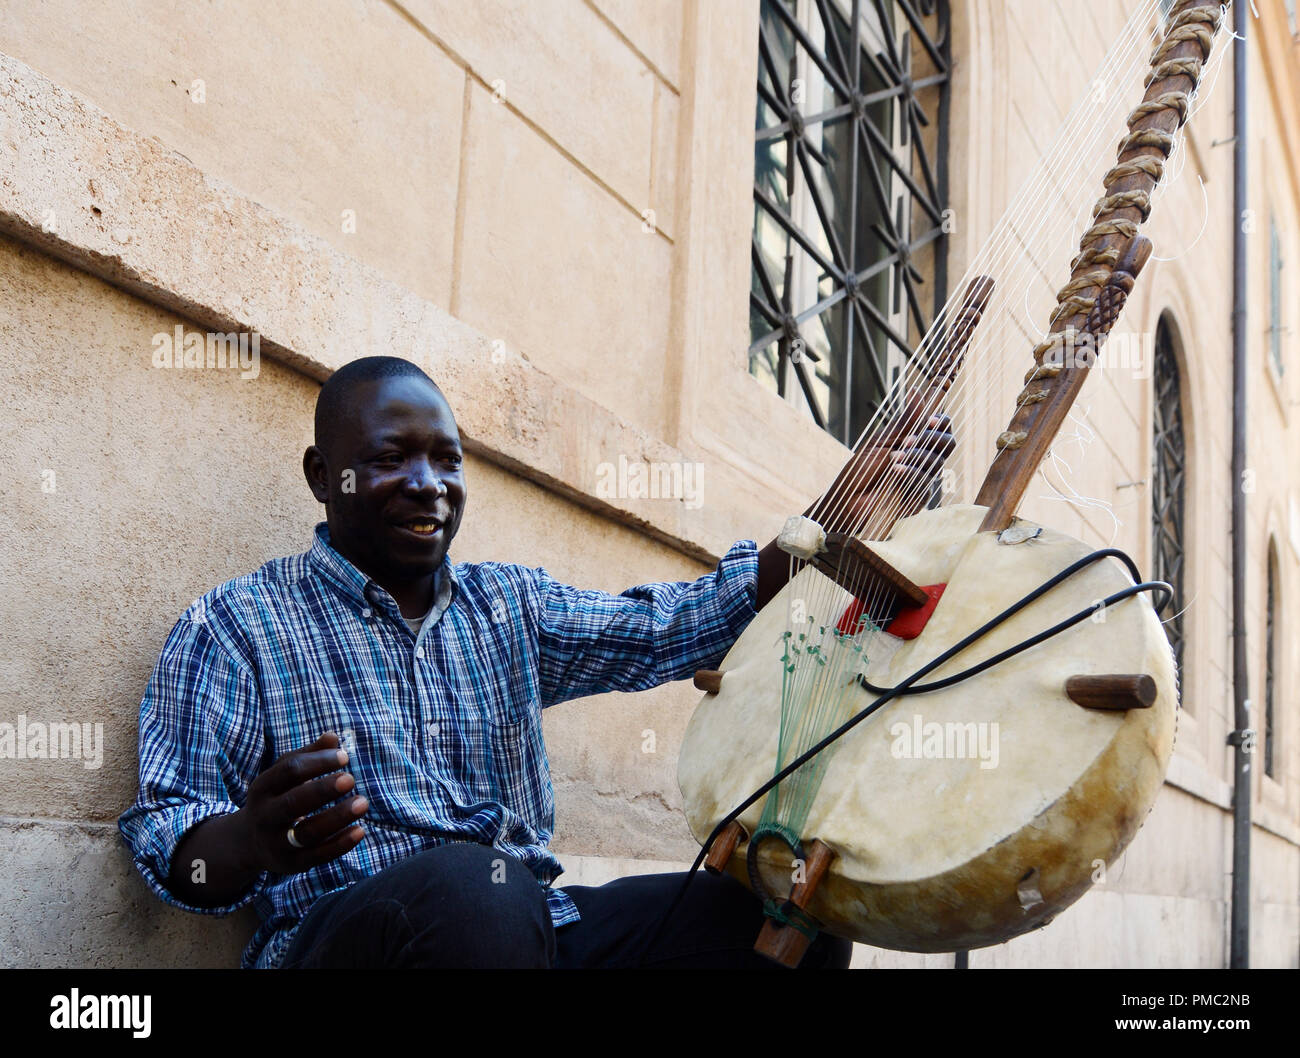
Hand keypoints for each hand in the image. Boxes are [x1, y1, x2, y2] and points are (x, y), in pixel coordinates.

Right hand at [237, 731, 367, 875]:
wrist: (250, 842)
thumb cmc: (278, 797)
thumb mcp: (284, 776)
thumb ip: (308, 756)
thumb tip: (333, 737)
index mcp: (263, 788)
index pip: (288, 771)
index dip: (317, 762)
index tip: (345, 756)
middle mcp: (266, 816)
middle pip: (293, 803)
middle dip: (322, 790)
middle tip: (351, 779)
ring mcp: (277, 843)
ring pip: (307, 832)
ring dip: (336, 818)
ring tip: (363, 803)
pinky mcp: (292, 864)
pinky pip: (317, 855)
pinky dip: (339, 844)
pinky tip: (360, 831)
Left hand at [817, 414, 955, 533]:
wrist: (846, 498)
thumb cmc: (860, 470)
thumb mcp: (881, 441)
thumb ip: (904, 421)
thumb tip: (916, 391)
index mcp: (916, 443)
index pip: (942, 428)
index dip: (941, 422)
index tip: (928, 420)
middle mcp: (923, 460)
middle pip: (948, 444)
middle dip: (931, 439)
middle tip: (908, 441)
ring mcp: (923, 479)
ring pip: (937, 463)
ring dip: (915, 456)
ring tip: (893, 458)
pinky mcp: (919, 498)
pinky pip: (925, 482)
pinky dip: (910, 473)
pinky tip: (895, 471)